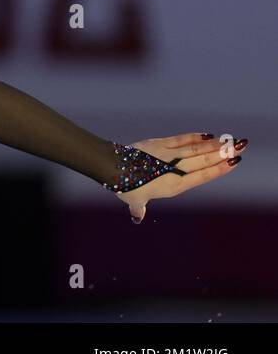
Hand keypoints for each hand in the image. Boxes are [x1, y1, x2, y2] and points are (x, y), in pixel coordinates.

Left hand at [116, 133, 246, 222]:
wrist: (112, 168)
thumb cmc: (125, 187)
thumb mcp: (135, 201)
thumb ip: (139, 209)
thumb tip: (136, 218)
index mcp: (175, 186)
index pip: (203, 176)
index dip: (219, 169)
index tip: (234, 162)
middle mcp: (175, 170)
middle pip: (204, 160)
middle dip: (223, 154)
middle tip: (241, 148)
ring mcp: (168, 155)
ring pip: (196, 149)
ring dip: (214, 144)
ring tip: (231, 141)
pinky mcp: (160, 144)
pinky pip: (181, 139)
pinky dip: (195, 137)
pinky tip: (208, 135)